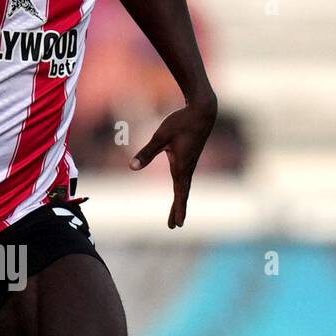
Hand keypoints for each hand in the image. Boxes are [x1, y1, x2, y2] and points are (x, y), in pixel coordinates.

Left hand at [130, 100, 217, 228]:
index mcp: (181, 166)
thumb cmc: (181, 122)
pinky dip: (182, 188)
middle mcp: (188, 167)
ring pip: (184, 186)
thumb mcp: (160, 137)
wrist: (202, 110)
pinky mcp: (190, 156)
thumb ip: (147, 153)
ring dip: (180, 200)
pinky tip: (180, 189)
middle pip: (183, 193)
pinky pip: (185, 177)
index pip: (180, 193)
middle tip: (175, 226)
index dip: (178, 209)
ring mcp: (190, 162)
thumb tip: (132, 167)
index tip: (178, 224)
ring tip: (176, 212)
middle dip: (178, 209)